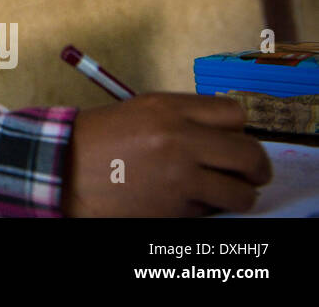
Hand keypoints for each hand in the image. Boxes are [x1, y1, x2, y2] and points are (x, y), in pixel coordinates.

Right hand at [62, 93, 271, 216]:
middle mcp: (179, 138)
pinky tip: (182, 200)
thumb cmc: (99, 139)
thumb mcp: (141, 112)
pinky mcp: (174, 208)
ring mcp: (179, 176)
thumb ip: (183, 118)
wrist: (63, 168)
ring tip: (222, 193)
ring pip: (241, 193)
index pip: (236, 114)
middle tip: (252, 175)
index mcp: (168, 107)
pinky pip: (210, 212)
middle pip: (250, 154)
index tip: (235, 141)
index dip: (240, 131)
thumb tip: (227, 138)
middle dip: (257, 169)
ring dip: (236, 195)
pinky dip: (203, 210)